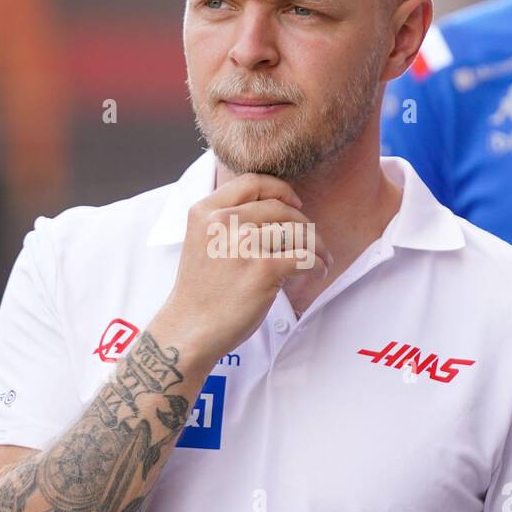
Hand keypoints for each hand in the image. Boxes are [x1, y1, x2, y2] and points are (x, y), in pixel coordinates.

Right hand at [150, 173, 330, 365]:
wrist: (190, 329)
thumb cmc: (201, 291)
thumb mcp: (202, 242)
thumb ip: (227, 221)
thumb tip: (277, 209)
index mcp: (205, 211)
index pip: (252, 183)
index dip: (280, 190)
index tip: (294, 204)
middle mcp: (223, 222)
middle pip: (280, 208)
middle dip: (303, 223)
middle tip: (311, 240)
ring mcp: (243, 244)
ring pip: (297, 231)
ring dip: (317, 245)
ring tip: (321, 258)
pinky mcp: (263, 269)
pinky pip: (305, 257)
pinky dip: (317, 264)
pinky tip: (317, 271)